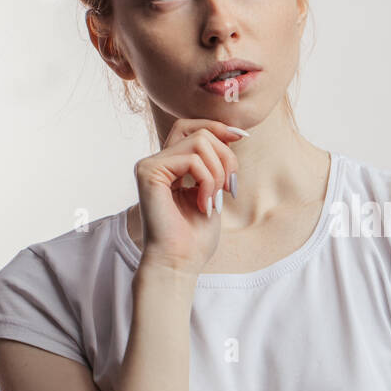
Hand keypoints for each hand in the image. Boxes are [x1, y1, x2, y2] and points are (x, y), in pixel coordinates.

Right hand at [134, 118, 246, 275]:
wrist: (179, 262)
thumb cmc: (195, 236)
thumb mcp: (213, 191)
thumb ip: (216, 163)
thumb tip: (232, 134)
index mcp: (170, 165)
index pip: (193, 128)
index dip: (218, 128)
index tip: (243, 137)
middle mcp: (156, 161)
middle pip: (200, 132)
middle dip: (226, 157)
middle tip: (230, 188)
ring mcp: (150, 165)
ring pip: (199, 143)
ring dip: (218, 173)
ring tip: (214, 200)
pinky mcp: (148, 171)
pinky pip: (192, 160)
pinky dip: (207, 181)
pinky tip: (204, 204)